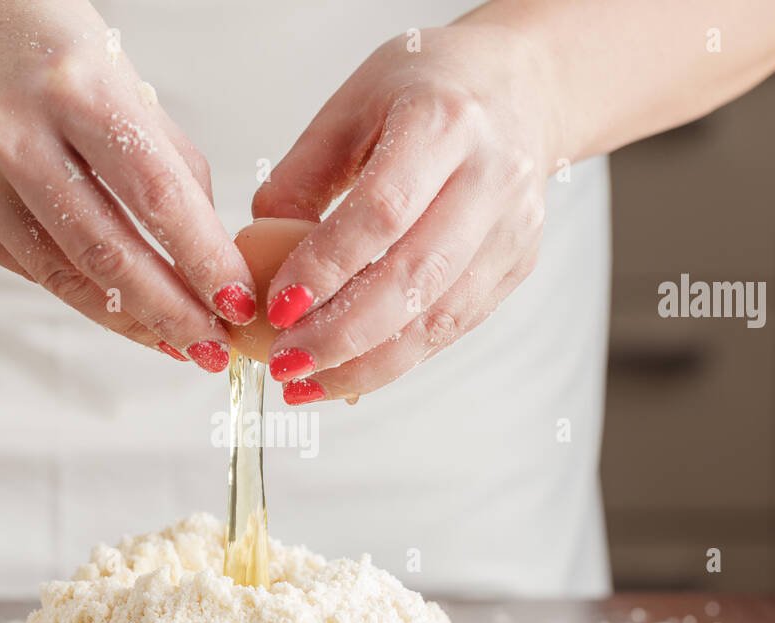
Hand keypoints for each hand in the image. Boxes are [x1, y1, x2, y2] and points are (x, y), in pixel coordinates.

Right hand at [0, 0, 255, 370]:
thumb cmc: (38, 42)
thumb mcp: (118, 73)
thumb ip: (168, 157)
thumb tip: (211, 248)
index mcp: (76, 86)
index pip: (157, 195)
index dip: (204, 260)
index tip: (239, 302)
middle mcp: (14, 131)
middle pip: (108, 253)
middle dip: (172, 313)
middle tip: (212, 346)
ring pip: (65, 276)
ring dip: (130, 320)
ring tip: (175, 341)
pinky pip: (30, 267)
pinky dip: (82, 296)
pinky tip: (120, 309)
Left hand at [251, 22, 563, 401]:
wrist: (521, 87)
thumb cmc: (426, 89)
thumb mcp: (352, 106)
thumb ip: (300, 177)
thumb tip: (254, 257)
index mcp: (443, 122)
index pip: (382, 211)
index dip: (327, 267)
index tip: (276, 308)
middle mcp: (492, 176)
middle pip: (415, 276)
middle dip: (342, 333)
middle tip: (285, 363)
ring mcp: (513, 227)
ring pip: (441, 317)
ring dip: (368, 363)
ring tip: (308, 383)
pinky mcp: (518, 263)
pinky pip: (455, 326)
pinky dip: (399, 358)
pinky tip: (350, 373)